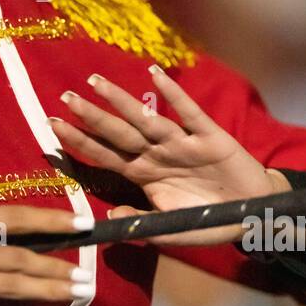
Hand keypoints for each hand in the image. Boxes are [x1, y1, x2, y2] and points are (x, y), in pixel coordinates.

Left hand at [47, 65, 289, 245]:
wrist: (252, 215)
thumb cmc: (206, 220)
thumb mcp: (170, 230)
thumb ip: (141, 224)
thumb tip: (108, 216)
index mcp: (144, 174)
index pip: (105, 154)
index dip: (80, 142)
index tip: (53, 128)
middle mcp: (157, 154)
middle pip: (118, 132)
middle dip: (91, 116)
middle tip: (64, 97)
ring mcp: (182, 144)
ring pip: (146, 119)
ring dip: (121, 101)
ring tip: (95, 82)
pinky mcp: (210, 137)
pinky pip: (189, 114)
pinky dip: (173, 95)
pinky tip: (155, 75)